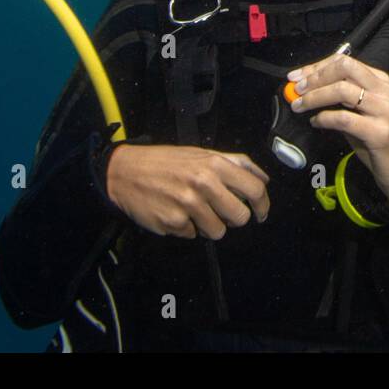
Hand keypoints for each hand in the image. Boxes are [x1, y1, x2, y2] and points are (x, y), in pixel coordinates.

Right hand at [106, 144, 270, 239]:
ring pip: (218, 231)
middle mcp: (204, 183)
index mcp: (215, 164)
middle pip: (240, 217)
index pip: (255, 189)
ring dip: (209, 224)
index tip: (260, 212)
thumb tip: (263, 179)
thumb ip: (235, 163)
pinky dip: (187, 227)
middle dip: (233, 217)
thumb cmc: (166, 162)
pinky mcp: (174, 222)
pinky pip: (193, 235)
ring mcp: (189, 204)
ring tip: (193, 209)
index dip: (263, 204)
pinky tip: (175, 212)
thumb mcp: (202, 153)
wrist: (125, 171)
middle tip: (221, 210)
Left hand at [287, 53, 388, 197]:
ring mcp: (384, 111)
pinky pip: (344, 119)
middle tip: (296, 89)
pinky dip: (324, 118)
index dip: (317, 67)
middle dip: (315, 78)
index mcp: (380, 80)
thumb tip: (304, 89)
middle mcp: (384, 91)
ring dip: (314, 97)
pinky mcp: (380, 132)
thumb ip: (338, 96)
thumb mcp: (360, 109)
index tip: (296, 76)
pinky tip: (316, 122)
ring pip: (342, 91)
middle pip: (344, 69)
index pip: (345, 62)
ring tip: (299, 106)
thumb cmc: (377, 134)